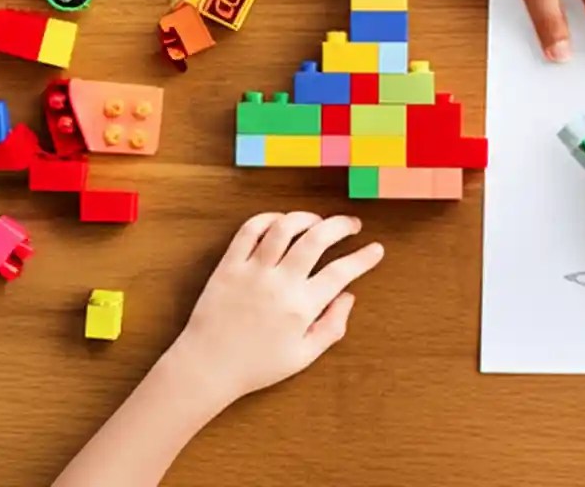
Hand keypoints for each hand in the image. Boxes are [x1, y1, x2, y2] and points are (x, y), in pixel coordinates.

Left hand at [170, 212, 384, 403]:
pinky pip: (250, 230)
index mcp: (301, 307)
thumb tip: (348, 297)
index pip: (342, 272)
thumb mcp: (303, 356)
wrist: (207, 367)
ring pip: (285, 227)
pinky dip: (269, 219)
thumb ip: (332, 326)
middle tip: (352, 225)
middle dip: (341, 226)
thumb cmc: (257, 366)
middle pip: (317, 238)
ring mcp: (252, 271)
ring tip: (317, 222)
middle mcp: (280, 283)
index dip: (364, 258)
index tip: (376, 249)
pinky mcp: (229, 265)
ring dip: (307, 217)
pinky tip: (280, 223)